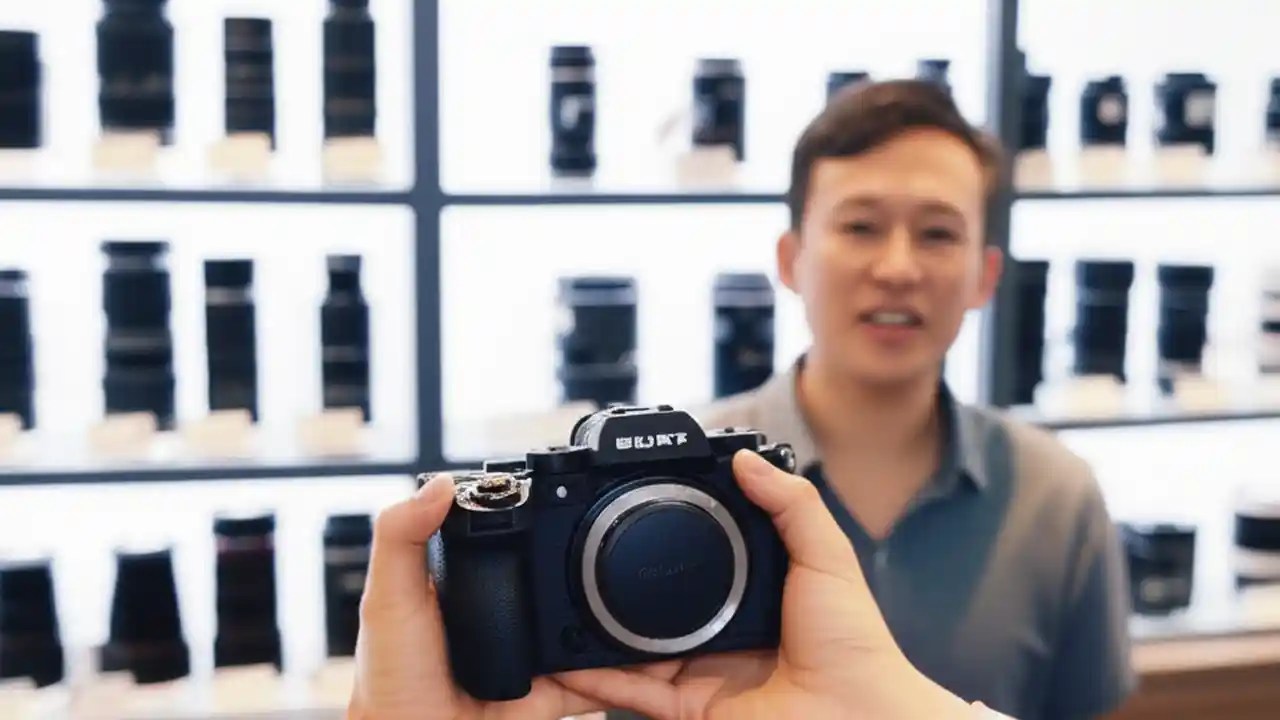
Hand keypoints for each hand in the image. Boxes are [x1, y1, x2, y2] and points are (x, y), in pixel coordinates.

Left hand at [347, 472, 677, 719]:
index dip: (543, 517)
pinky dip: (624, 669)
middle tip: (620, 544)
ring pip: (590, 625)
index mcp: (472, 580)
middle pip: (563, 577)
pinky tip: (641, 651)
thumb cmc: (390, 683)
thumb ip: (401, 537)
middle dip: (595, 563)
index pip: (517, 537)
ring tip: (642, 592)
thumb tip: (439, 483)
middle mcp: (510, 611)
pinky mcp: (557, 691)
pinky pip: (601, 678)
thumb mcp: (389, 599)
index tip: (573, 496)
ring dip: (617, 615)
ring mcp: (536, 652)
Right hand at [555, 450, 973, 719]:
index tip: (636, 511)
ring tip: (565, 602)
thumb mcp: (827, 558)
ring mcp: (706, 675)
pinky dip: (599, 680)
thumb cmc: (857, 648)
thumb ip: (792, 503)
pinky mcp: (691, 712)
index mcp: (755, 595)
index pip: (701, 562)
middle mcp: (726, 634)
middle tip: (586, 558)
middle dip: (624, 588)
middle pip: (661, 607)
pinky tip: (571, 658)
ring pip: (637, 651)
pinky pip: (634, 694)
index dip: (670, 541)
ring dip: (600, 632)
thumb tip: (746, 458)